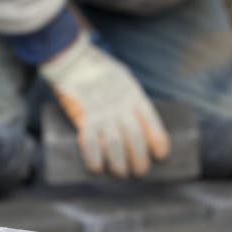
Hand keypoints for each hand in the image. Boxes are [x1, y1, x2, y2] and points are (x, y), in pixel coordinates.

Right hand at [40, 34, 169, 177]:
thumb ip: (131, 99)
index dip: (158, 141)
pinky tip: (97, 168)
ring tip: (121, 173)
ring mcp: (101, 111)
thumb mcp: (124, 79)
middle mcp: (120, 105)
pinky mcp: (82, 116)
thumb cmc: (99, 70)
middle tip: (140, 172)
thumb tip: (139, 124)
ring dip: (119, 163)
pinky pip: (89, 141)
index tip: (161, 156)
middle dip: (140, 159)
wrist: (71, 57)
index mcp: (133, 95)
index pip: (151, 122)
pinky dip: (94, 158)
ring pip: (115, 144)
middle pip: (135, 138)